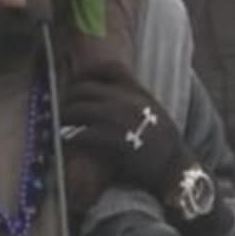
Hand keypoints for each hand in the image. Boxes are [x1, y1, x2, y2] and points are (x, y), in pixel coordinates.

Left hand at [61, 64, 192, 199]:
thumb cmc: (164, 142)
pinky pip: (82, 133)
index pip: (109, 68)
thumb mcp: (153, 110)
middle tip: (62, 107)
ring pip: (78, 109)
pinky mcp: (112, 140)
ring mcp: (118, 119)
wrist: (174, 167)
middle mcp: (126, 100)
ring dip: (65, 116)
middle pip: (85, 88)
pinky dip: (69, 136)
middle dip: (69, 96)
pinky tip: (64, 140)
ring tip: (60, 124)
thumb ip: (133, 98)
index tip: (76, 81)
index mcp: (138, 91)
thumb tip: (110, 96)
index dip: (88, 72)